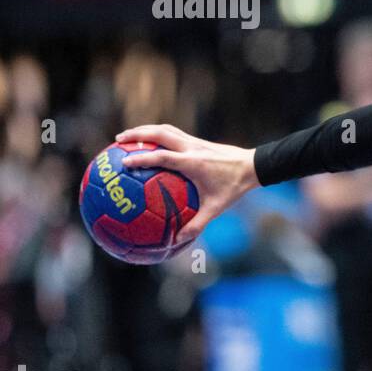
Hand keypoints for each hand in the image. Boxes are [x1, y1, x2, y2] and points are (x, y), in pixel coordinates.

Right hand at [115, 124, 258, 245]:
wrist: (254, 166)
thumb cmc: (234, 188)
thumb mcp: (216, 208)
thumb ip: (196, 224)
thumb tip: (177, 241)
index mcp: (193, 163)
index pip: (163, 157)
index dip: (143, 158)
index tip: (124, 163)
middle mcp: (192, 148)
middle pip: (160, 133)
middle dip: (137, 134)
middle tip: (118, 139)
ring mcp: (195, 142)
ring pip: (166, 129)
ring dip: (146, 129)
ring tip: (127, 136)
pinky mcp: (198, 141)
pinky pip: (173, 133)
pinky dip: (158, 134)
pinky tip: (149, 142)